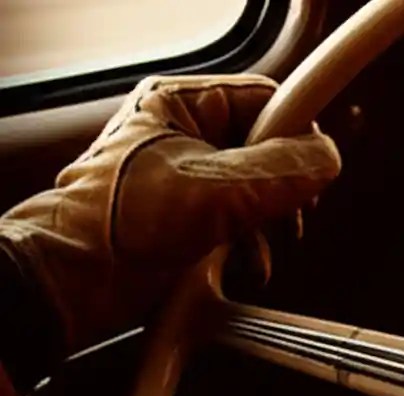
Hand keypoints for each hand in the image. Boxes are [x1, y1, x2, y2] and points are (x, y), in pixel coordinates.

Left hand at [0, 74, 340, 352]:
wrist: (73, 284)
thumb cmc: (117, 225)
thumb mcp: (218, 189)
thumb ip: (283, 169)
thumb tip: (326, 160)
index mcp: (180, 103)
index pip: (266, 99)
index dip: (295, 135)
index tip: (309, 170)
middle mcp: (182, 135)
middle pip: (266, 150)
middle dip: (280, 192)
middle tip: (283, 214)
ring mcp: (183, 179)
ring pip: (256, 191)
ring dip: (267, 226)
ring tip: (254, 246)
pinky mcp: (184, 220)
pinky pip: (238, 222)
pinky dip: (248, 247)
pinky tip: (242, 264)